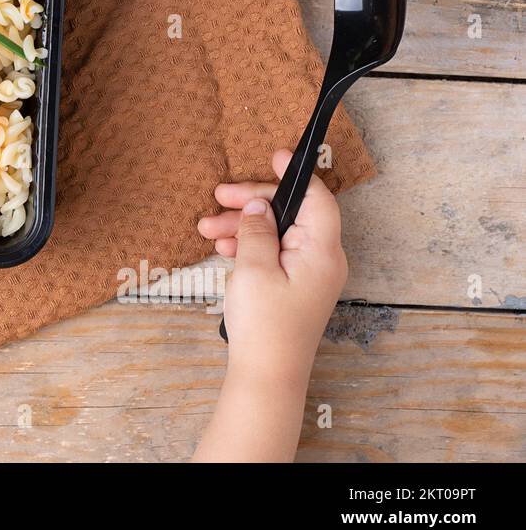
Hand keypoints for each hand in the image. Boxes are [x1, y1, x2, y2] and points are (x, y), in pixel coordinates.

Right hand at [198, 149, 346, 383]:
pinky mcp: (295, 285)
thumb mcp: (253, 269)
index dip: (295, 175)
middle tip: (219, 196)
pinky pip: (274, 252)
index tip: (272, 156)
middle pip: (292, 213)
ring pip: (277, 232)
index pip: (318, 199)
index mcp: (322, 251)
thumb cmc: (265, 324)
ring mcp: (309, 273)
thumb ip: (256, 230)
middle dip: (254, 203)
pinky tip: (223, 248)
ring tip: (207, 229)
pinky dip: (249, 245)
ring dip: (244, 225)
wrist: (267, 373)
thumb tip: (260, 206)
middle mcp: (322, 259)